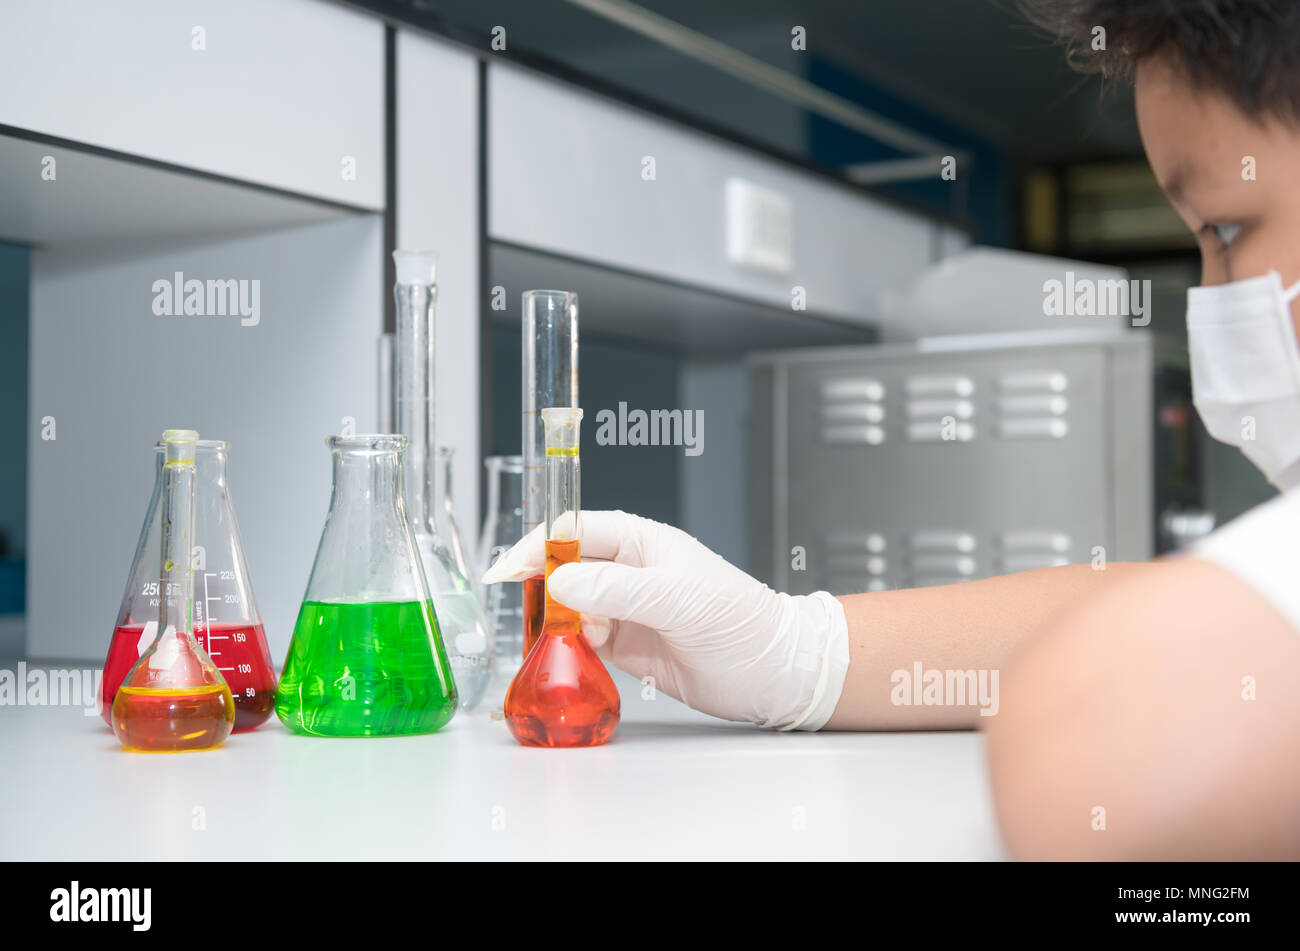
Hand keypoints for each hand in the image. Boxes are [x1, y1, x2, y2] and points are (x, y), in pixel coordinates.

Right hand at [482, 510, 848, 729]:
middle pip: (564, 566)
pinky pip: (581, 638)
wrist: (771, 671)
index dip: (538, 545)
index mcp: (641, 541)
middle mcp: (628, 571)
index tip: (510, 567)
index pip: (575, 530)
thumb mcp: (678, 598)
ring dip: (554, 618)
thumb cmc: (739, 620)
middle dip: (539, 583)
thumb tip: (562, 580)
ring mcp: (625, 608)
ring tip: (556, 634)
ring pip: (568, 605)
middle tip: (519, 605)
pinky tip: (571, 653)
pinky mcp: (625, 644)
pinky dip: (568, 645)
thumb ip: (618, 589)